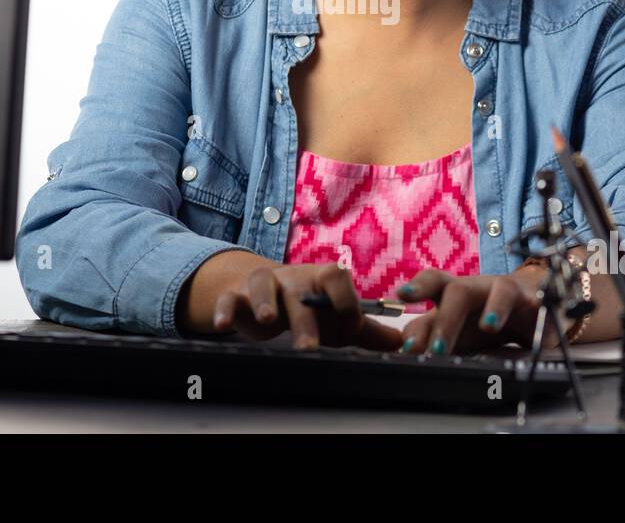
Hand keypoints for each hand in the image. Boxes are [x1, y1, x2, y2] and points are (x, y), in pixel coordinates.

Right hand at [212, 262, 404, 352]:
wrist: (265, 295)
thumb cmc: (307, 307)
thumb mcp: (334, 317)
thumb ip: (365, 330)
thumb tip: (401, 341)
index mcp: (319, 278)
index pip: (336, 277)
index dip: (345, 299)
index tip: (351, 325)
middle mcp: (291, 277)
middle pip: (300, 292)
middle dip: (305, 318)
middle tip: (309, 347)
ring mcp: (263, 284)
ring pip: (262, 285)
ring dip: (265, 303)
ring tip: (269, 321)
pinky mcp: (237, 296)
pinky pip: (229, 299)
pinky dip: (225, 310)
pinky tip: (223, 325)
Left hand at [394, 267, 563, 354]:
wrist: (528, 303)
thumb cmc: (482, 315)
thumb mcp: (453, 326)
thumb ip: (426, 332)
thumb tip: (405, 347)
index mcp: (455, 291)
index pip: (433, 282)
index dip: (417, 288)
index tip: (402, 295)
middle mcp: (480, 287)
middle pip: (460, 290)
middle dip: (448, 319)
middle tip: (438, 348)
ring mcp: (509, 292)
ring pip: (501, 290)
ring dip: (494, 309)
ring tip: (488, 327)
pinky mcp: (536, 301)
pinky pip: (538, 301)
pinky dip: (538, 308)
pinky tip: (538, 313)